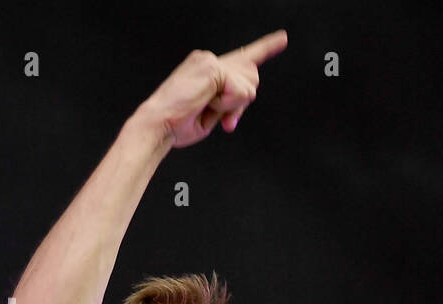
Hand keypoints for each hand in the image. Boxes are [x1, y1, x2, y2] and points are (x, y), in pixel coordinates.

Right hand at [135, 30, 287, 148]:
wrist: (159, 125)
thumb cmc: (178, 124)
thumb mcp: (212, 114)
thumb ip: (232, 103)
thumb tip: (249, 94)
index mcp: (209, 69)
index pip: (243, 56)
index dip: (266, 47)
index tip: (284, 38)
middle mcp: (209, 59)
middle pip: (252, 79)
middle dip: (241, 104)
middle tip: (218, 114)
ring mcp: (210, 61)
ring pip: (248, 87)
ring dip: (232, 107)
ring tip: (205, 106)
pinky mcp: (213, 67)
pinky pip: (239, 92)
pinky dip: (227, 105)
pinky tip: (206, 102)